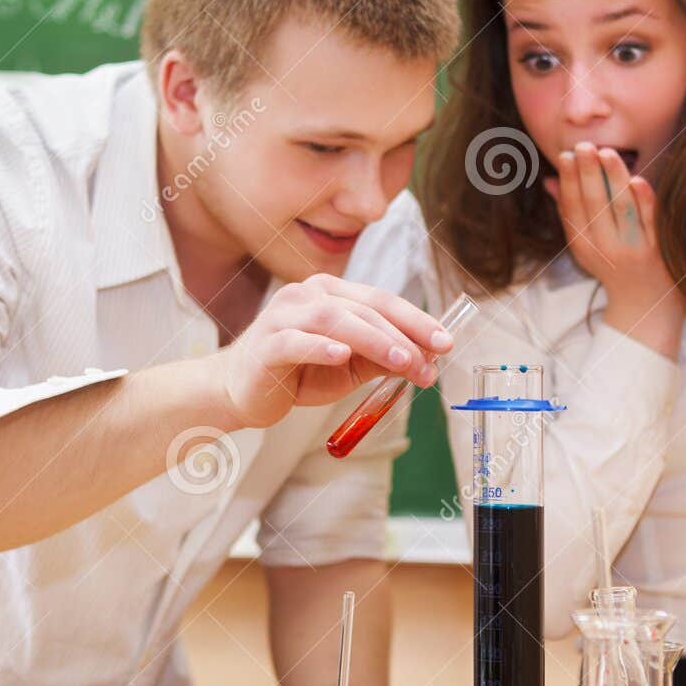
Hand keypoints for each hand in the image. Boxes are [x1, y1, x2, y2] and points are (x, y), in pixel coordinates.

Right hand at [216, 274, 450, 429]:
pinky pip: (297, 341)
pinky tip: (342, 355)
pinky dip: (322, 347)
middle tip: (428, 363)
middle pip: (364, 308)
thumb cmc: (297, 373)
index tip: (445, 342)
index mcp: (331, 294)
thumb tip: (424, 358)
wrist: (241, 391)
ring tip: (402, 360)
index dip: (416, 320)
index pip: (381, 301)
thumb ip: (380, 358)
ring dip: (374, 340)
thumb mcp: (348, 368)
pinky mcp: (266, 344)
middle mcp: (307, 295)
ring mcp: (283, 316)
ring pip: (335, 319)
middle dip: (402, 336)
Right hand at [544, 142, 683, 359]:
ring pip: (620, 208)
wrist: (645, 303)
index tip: (566, 155)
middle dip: (587, 173)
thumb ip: (568, 211)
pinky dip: (644, 200)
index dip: (568, 181)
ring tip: (606, 152)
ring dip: (613, 179)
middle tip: (584, 146)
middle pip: (594, 205)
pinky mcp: (657, 250)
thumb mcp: (585, 244)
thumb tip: (548, 180)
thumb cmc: (612, 266)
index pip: (572, 208)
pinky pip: (650, 221)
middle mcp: (605, 249)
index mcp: (584, 246)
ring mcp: (632, 249)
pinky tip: (637, 179)